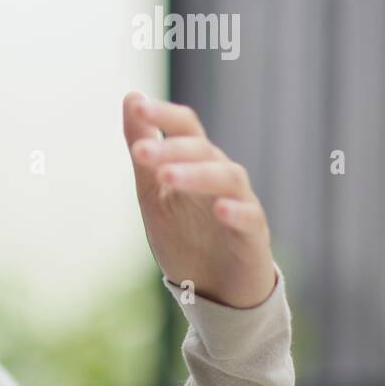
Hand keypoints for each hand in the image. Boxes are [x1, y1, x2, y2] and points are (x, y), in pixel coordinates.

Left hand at [123, 92, 276, 308]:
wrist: (214, 289)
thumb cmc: (184, 233)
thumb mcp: (152, 190)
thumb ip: (143, 147)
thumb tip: (131, 97)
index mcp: (196, 162)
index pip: (185, 127)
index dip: (163, 114)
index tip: (138, 106)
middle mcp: (221, 175)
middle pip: (202, 150)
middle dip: (170, 149)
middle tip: (138, 152)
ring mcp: (241, 203)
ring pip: (226, 177)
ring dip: (195, 175)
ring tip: (166, 178)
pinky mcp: (254, 235)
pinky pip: (250, 218)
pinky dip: (236, 211)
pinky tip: (219, 210)